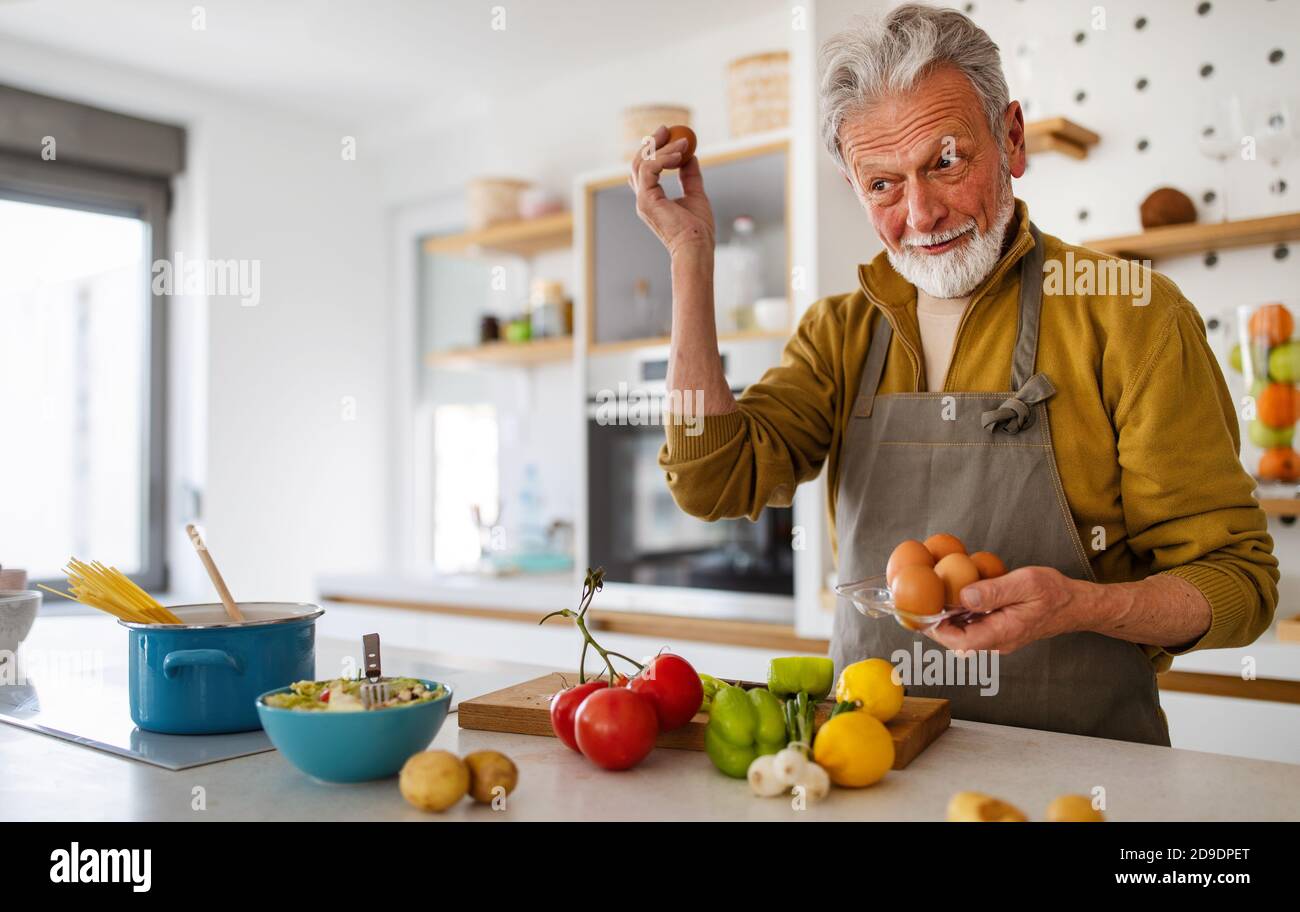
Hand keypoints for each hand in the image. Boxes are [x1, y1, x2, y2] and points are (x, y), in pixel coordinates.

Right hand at [629, 125, 714, 257]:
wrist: (697, 246)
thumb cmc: (698, 229)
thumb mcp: (696, 194)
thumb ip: (690, 176)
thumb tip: (691, 156)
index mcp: (651, 199)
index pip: (644, 170)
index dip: (653, 150)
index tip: (668, 135)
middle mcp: (643, 199)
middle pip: (638, 163)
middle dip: (651, 143)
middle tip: (666, 129)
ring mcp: (642, 200)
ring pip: (643, 163)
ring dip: (662, 148)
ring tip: (683, 143)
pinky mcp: (646, 200)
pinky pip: (649, 169)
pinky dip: (664, 158)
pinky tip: (680, 155)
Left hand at [924, 566, 1091, 655]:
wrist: (1075, 605)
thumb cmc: (1054, 593)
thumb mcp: (1025, 584)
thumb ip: (994, 591)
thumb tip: (963, 595)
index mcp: (1002, 633)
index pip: (960, 642)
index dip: (935, 631)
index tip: (918, 615)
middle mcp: (997, 641)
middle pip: (956, 640)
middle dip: (933, 624)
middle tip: (913, 603)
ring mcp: (997, 638)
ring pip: (962, 634)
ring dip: (944, 619)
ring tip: (926, 598)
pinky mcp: (998, 630)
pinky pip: (971, 626)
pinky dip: (957, 614)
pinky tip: (951, 596)